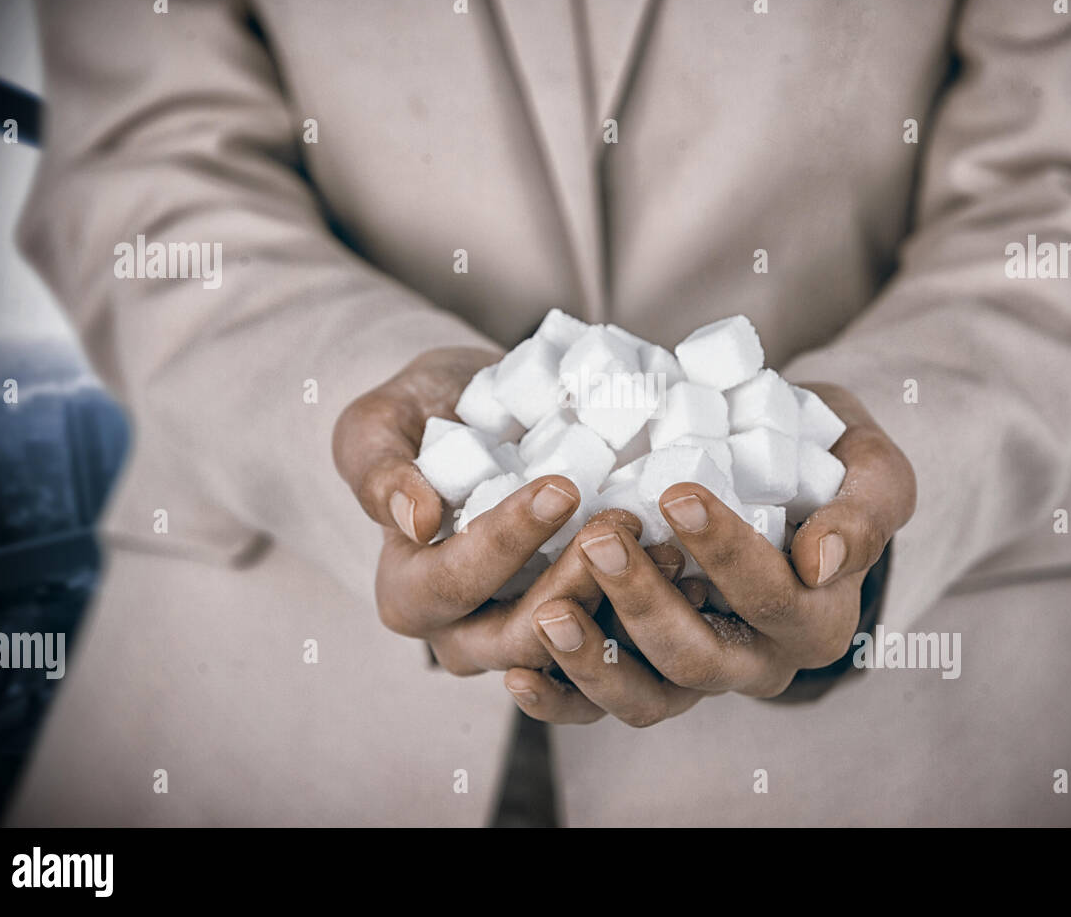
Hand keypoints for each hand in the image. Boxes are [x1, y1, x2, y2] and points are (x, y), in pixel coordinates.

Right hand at [331, 347, 679, 673]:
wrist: (475, 419)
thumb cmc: (421, 418)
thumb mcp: (376, 425)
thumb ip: (379, 468)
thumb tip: (416, 518)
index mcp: (410, 593)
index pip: (454, 581)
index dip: (506, 539)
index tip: (560, 487)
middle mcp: (463, 634)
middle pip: (520, 633)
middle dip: (576, 580)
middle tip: (624, 520)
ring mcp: (525, 641)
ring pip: (576, 653)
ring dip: (625, 608)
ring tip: (672, 552)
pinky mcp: (579, 635)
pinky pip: (616, 649)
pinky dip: (653, 621)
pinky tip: (694, 578)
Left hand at [502, 382, 915, 725]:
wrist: (788, 479)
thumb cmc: (829, 464)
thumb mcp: (873, 471)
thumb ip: (864, 511)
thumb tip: (821, 560)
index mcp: (816, 619)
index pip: (772, 596)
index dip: (726, 552)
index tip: (676, 494)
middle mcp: (759, 660)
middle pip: (701, 657)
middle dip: (647, 602)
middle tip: (602, 537)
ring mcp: (699, 672)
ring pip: (648, 697)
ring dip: (595, 662)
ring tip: (549, 615)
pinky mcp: (647, 670)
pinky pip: (603, 704)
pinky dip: (562, 697)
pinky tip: (520, 675)